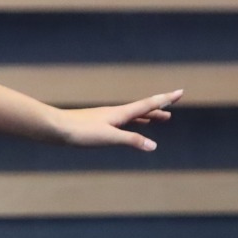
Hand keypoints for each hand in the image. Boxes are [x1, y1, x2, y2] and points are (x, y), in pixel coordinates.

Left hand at [57, 90, 182, 150]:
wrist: (56, 128)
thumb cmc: (81, 132)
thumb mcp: (109, 137)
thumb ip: (131, 140)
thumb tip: (153, 146)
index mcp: (121, 113)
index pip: (149, 104)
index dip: (166, 99)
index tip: (181, 91)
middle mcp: (116, 113)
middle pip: (143, 108)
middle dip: (160, 106)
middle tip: (175, 104)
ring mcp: (107, 118)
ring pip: (134, 115)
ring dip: (148, 116)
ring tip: (159, 118)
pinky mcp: (98, 124)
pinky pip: (122, 123)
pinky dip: (133, 124)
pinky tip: (130, 128)